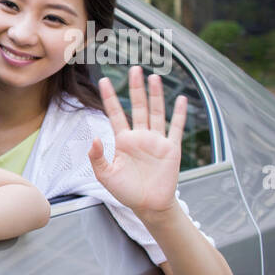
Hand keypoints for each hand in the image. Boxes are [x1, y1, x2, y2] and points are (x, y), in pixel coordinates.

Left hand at [89, 65, 184, 218]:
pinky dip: (179, 113)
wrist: (148, 205)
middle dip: (136, 88)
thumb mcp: (105, 175)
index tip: (103, 80)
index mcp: (122, 140)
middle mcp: (140, 136)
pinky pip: (176, 128)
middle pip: (138, 106)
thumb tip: (93, 138)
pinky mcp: (171, 148)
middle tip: (134, 68)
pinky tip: (181, 99)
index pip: (115, 113)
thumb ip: (97, 157)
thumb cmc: (125, 191)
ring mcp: (156, 140)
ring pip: (156, 112)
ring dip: (156, 95)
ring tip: (153, 77)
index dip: (110, 97)